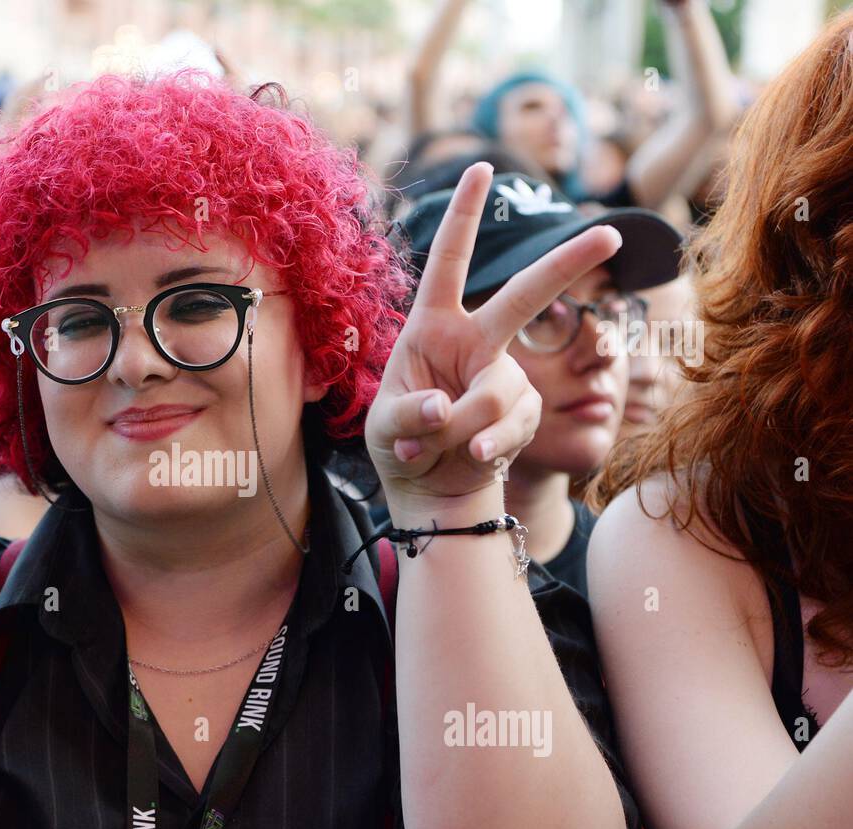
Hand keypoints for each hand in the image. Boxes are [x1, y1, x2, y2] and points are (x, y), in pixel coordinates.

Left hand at [365, 162, 620, 517]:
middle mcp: (475, 343)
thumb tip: (443, 408)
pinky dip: (484, 447)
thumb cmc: (400, 447)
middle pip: (525, 296)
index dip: (463, 216)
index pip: (449, 263)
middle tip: (611, 234)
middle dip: (567, 264)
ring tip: (432, 449)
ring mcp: (504, 376)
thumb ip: (407, 417)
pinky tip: (468, 459)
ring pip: (498, 394)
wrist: (432, 491)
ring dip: (462, 429)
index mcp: (432, 327)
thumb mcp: (385, 430)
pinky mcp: (523, 412)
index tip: (480, 168)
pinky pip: (511, 426)